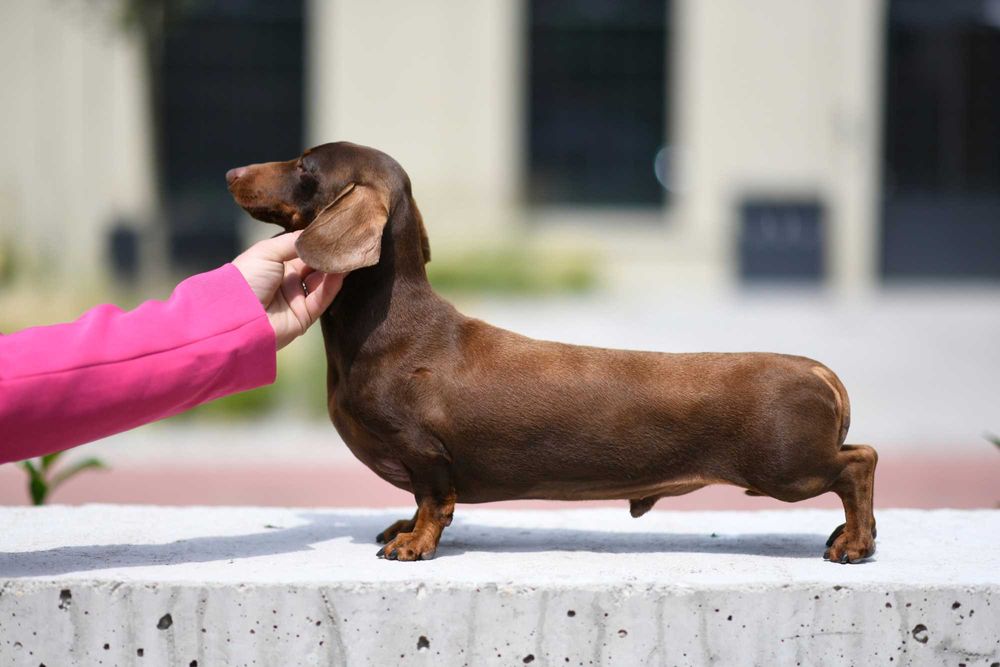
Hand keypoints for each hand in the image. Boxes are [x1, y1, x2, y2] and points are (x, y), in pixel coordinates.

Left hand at [232, 232, 344, 349]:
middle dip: (329, 255)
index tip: (334, 231)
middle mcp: (287, 280)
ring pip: (322, 282)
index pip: (302, 251)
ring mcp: (296, 299)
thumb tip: (316, 234)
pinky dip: (332, 285)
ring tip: (348, 255)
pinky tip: (340, 272)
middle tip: (347, 242)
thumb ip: (293, 242)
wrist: (237, 315)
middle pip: (314, 266)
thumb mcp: (267, 252)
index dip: (316, 242)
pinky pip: (321, 298)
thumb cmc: (247, 277)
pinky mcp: (304, 316)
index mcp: (276, 264)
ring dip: (334, 269)